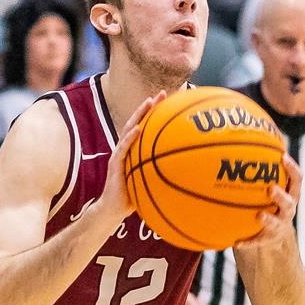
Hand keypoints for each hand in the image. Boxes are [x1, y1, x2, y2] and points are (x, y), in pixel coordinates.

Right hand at [97, 91, 163, 228]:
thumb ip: (166, 177)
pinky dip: (130, 137)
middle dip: (150, 107)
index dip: (157, 114)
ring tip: (149, 102)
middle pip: (139, 121)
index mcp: (136, 151)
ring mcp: (120, 154)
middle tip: (163, 93)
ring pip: (129, 128)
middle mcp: (127, 148)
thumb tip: (191, 176)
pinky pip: (123, 148)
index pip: (147, 127)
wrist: (113, 211)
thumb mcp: (153, 185)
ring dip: (139, 114)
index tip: (172, 102)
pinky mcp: (115, 163)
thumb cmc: (134, 199)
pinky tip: (138, 129)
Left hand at [233, 155, 300, 252]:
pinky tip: (235, 241)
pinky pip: (257, 241)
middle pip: (290, 202)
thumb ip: (262, 168)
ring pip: (277, 223)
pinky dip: (248, 242)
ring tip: (260, 215)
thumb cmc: (269, 201)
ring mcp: (279, 226)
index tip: (282, 156)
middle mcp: (288, 209)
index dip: (292, 168)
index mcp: (291, 193)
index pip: (297, 179)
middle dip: (281, 196)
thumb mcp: (270, 185)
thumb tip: (247, 138)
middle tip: (270, 188)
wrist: (274, 233)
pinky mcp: (268, 240)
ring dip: (269, 219)